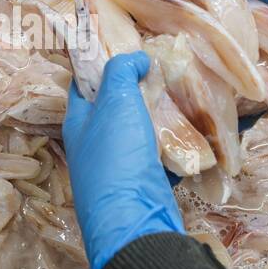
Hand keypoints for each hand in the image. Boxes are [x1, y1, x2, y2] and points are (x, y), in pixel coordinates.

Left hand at [62, 52, 184, 268]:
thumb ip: (122, 72)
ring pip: (138, 130)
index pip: (82, 84)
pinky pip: (157, 154)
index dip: (99, 64)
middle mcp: (93, 144)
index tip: (126, 47)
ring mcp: (118, 166)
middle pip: (113, 107)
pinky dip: (172, 141)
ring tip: (180, 90)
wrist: (134, 221)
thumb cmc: (116, 157)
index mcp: (78, 123)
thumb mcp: (115, 103)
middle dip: (136, 87)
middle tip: (162, 67)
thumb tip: (135, 57)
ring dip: (157, 113)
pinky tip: (190, 127)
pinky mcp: (143, 183)